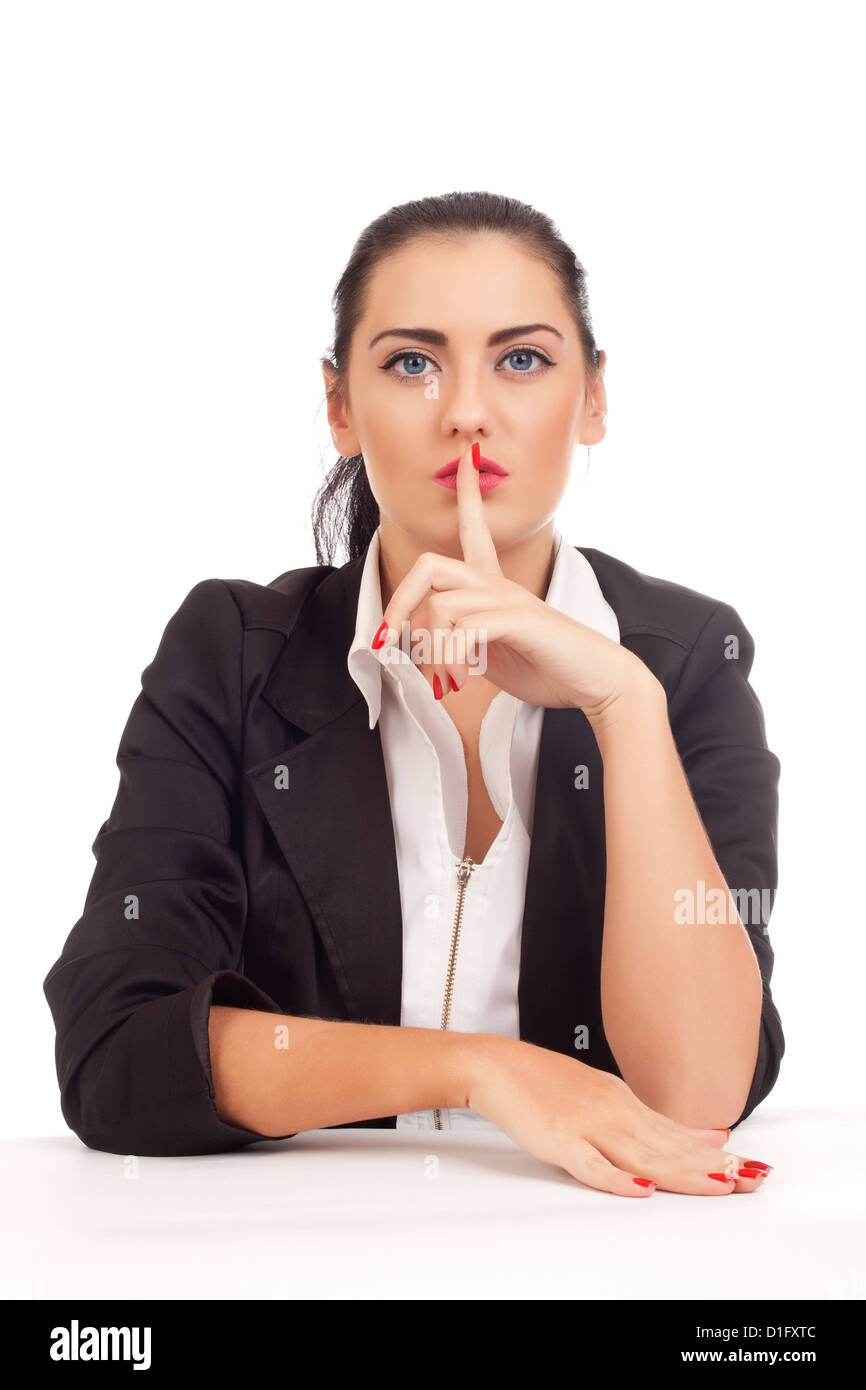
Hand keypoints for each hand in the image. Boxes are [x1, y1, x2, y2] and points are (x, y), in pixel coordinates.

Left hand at [376, 443, 651, 716]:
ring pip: (440, 606)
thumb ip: (454, 642)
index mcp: (493, 586)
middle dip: (398, 603)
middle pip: (430, 566)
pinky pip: (464, 629)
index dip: (468, 493)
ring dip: (431, 650)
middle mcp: (498, 584)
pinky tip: (462, 680)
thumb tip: (414, 636)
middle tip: (389, 643)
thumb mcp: (488, 655)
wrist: (594, 681)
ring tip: (446, 681)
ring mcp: (510, 598)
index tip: (468, 458)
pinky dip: (452, 659)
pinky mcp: (520, 618)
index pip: (475, 529)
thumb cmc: (544, 667)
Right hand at [468, 1035, 772, 1196]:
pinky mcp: (559, 1140)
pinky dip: (616, 1178)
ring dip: (681, 1172)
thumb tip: (705, 1134)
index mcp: (625, 1103)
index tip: (751, 1168)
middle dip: (712, 1166)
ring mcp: (588, 1126)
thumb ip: (652, 1120)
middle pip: (670, 1146)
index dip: (715, 1154)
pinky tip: (639, 1189)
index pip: (678, 1134)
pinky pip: (591, 1165)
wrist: (497, 1065)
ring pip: (642, 1155)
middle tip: (750, 1180)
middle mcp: (614, 1113)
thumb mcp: (606, 1094)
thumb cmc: (545, 1083)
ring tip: (718, 1185)